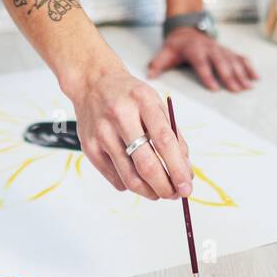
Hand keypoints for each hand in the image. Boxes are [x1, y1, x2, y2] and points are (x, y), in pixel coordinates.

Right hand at [68, 64, 192, 199]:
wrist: (92, 82)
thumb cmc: (129, 96)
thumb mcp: (155, 104)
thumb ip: (172, 135)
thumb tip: (185, 171)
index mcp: (142, 101)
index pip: (164, 141)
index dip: (178, 168)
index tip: (187, 186)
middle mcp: (119, 116)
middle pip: (146, 164)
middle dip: (165, 187)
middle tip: (175, 195)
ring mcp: (102, 133)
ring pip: (129, 177)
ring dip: (149, 192)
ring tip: (159, 192)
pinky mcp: (89, 148)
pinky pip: (115, 179)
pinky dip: (131, 185)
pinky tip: (137, 178)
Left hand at [148, 28, 257, 92]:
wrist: (186, 29)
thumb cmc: (175, 46)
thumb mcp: (164, 52)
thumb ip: (157, 64)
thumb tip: (149, 76)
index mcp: (194, 49)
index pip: (201, 63)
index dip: (208, 75)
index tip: (215, 88)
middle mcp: (209, 48)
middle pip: (220, 62)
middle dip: (229, 76)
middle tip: (237, 90)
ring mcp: (220, 49)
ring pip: (232, 60)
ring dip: (241, 73)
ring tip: (248, 87)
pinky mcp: (227, 50)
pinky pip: (240, 57)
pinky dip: (249, 66)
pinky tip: (256, 78)